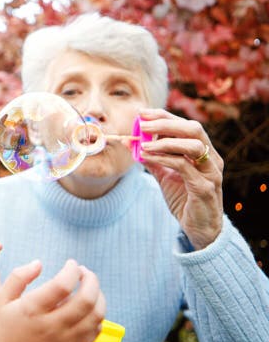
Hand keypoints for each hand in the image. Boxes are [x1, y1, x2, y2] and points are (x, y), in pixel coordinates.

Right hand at [0, 260, 105, 341]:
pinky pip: (95, 331)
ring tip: (90, 287)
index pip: (62, 285)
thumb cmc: (4, 326)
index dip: (72, 269)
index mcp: (32, 310)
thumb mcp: (2, 297)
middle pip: (86, 299)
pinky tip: (88, 307)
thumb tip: (39, 263)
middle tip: (85, 272)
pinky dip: (97, 315)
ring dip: (98, 296)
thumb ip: (19, 276)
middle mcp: (51, 326)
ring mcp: (64, 340)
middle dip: (91, 279)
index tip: (71, 263)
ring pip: (96, 315)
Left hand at [138, 108, 223, 248]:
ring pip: (193, 145)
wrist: (198, 228)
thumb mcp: (165, 175)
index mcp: (204, 152)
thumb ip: (152, 159)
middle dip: (165, 123)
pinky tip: (147, 157)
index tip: (142, 113)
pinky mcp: (205, 188)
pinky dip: (164, 158)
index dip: (164, 116)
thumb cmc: (184, 199)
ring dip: (165, 141)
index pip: (186, 125)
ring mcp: (211, 173)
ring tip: (143, 144)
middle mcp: (212, 159)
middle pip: (193, 129)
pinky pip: (184, 166)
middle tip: (141, 125)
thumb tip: (131, 143)